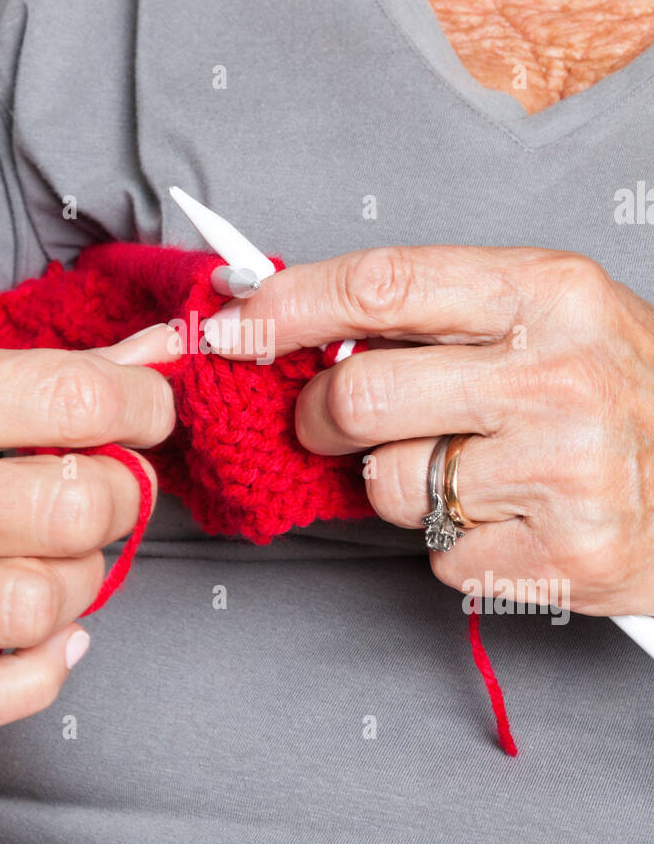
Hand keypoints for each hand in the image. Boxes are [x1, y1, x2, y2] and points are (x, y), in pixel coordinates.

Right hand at [0, 326, 177, 735]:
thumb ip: (54, 373)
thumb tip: (164, 354)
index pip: (75, 397)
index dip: (144, 406)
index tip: (147, 414)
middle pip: (72, 508)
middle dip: (119, 498)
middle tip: (101, 490)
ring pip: (40, 606)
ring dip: (80, 583)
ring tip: (58, 558)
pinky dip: (39, 674)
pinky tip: (47, 637)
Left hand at [204, 246, 653, 615]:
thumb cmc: (619, 391)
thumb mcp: (546, 316)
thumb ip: (433, 314)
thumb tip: (288, 317)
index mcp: (547, 292)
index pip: (382, 286)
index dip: (287, 308)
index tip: (229, 328)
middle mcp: (558, 374)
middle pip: (358, 396)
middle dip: (318, 418)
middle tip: (330, 424)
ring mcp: (566, 469)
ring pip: (390, 486)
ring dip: (402, 486)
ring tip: (471, 473)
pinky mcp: (568, 555)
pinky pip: (441, 557)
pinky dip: (457, 546)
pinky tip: (513, 521)